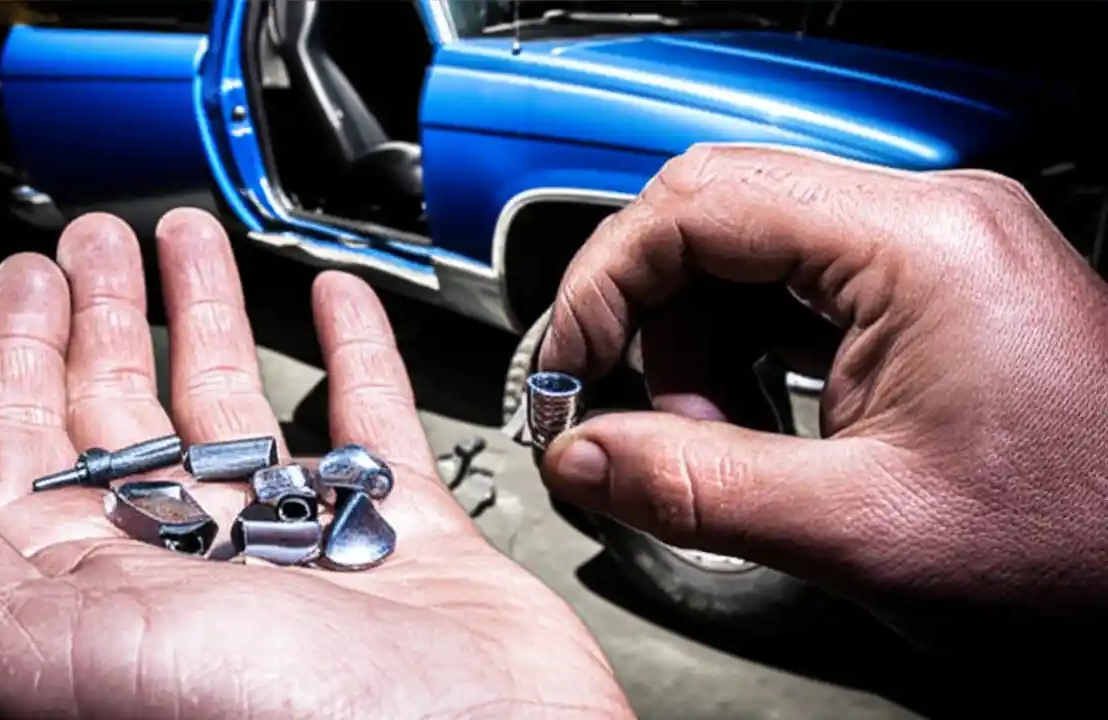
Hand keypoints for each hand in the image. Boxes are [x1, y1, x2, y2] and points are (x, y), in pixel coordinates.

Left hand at [0, 209, 630, 717]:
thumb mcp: (73, 651)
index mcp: (101, 597)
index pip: (27, 455)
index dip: (17, 358)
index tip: (27, 277)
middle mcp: (195, 574)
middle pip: (128, 418)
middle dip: (108, 319)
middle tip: (101, 241)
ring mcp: (301, 552)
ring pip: (239, 410)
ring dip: (211, 317)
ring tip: (195, 240)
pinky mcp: (403, 538)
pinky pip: (367, 424)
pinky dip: (352, 353)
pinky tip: (333, 302)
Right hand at [537, 144, 1107, 653]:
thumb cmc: (1079, 547)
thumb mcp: (865, 528)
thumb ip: (699, 489)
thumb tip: (582, 457)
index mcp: (920, 245)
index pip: (699, 205)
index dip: (606, 283)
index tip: (567, 364)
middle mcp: (930, 223)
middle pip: (717, 218)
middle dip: (651, 320)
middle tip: (624, 411)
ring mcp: (931, 252)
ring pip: (747, 256)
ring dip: (697, 348)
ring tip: (715, 442)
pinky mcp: (929, 291)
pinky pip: (795, 292)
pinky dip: (746, 357)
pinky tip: (755, 428)